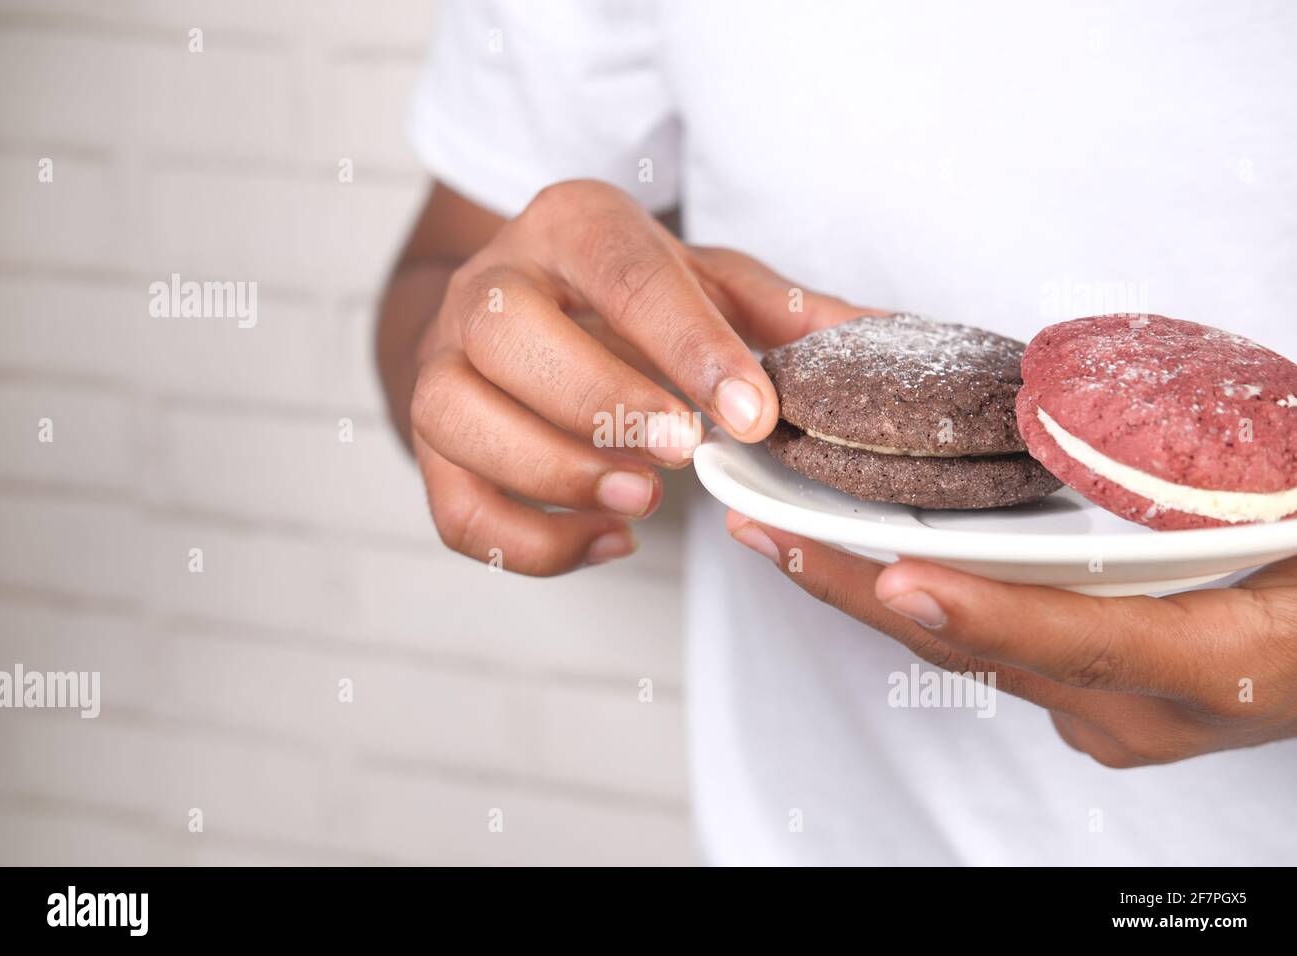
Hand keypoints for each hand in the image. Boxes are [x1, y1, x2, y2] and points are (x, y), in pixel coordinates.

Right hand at [410, 179, 875, 574]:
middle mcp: (488, 285)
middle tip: (684, 452)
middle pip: (506, 332)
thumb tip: (886, 338)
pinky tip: (609, 540)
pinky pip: (453, 508)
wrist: (514, 316)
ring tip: (643, 502)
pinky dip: (530, 543)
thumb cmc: (624, 298)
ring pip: (455, 416)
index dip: (688, 345)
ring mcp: (443, 364)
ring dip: (553, 471)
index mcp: (569, 226)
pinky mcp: (429, 444)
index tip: (754, 413)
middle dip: (599, 399)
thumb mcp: (706, 284)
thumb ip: (782, 313)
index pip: (620, 269)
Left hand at [728, 512, 1296, 766]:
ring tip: (776, 527)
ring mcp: (1110, 717)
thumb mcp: (1295, 513)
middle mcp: (1145, 711)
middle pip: (982, 650)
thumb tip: (1123, 420)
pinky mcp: (1093, 703)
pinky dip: (917, 597)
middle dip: (857, 587)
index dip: (989, 614)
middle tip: (762, 524)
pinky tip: (854, 552)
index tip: (901, 577)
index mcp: (1219, 665)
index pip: (1088, 638)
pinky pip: (985, 648)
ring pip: (965, 652)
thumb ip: (1222, 489)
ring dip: (863, 589)